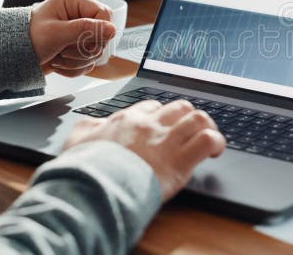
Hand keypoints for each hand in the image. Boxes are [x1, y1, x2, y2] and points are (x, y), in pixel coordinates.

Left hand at [30, 0, 116, 75]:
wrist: (12, 58)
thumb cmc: (26, 39)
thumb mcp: (56, 33)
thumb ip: (85, 30)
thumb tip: (112, 29)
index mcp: (73, 2)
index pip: (104, 14)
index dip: (100, 31)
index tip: (87, 42)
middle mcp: (78, 16)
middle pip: (103, 35)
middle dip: (84, 49)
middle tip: (64, 50)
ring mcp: (78, 33)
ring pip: (97, 52)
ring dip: (77, 60)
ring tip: (58, 57)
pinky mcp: (77, 49)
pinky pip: (88, 63)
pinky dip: (75, 68)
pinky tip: (59, 63)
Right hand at [64, 100, 225, 200]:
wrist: (94, 186)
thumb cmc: (85, 169)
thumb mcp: (76, 143)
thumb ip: (85, 130)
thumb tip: (89, 125)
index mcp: (127, 120)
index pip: (153, 107)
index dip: (161, 116)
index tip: (164, 128)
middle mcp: (149, 125)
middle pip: (179, 108)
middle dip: (187, 118)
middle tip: (189, 133)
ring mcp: (166, 141)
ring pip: (198, 118)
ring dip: (207, 127)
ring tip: (208, 139)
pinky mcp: (179, 160)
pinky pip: (208, 140)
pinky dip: (216, 143)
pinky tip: (215, 152)